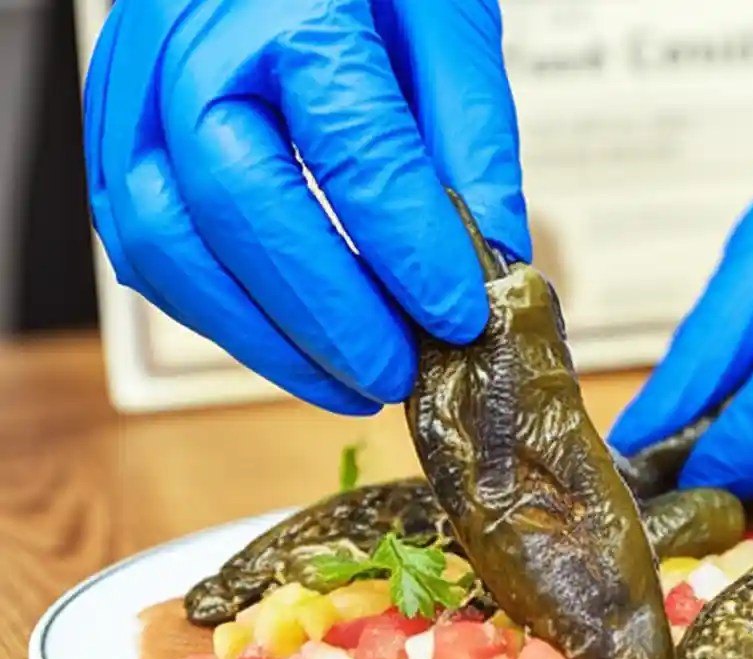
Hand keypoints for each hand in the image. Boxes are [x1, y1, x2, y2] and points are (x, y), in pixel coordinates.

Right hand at [83, 0, 526, 413]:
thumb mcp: (446, 19)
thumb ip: (471, 135)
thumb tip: (493, 256)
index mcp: (294, 4)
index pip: (354, 148)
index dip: (409, 248)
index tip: (459, 315)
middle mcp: (192, 46)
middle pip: (241, 205)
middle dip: (328, 314)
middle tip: (398, 371)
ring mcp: (134, 92)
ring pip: (168, 244)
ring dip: (264, 338)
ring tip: (347, 381)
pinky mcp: (114, 135)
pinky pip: (143, 246)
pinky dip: (219, 312)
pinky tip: (288, 341)